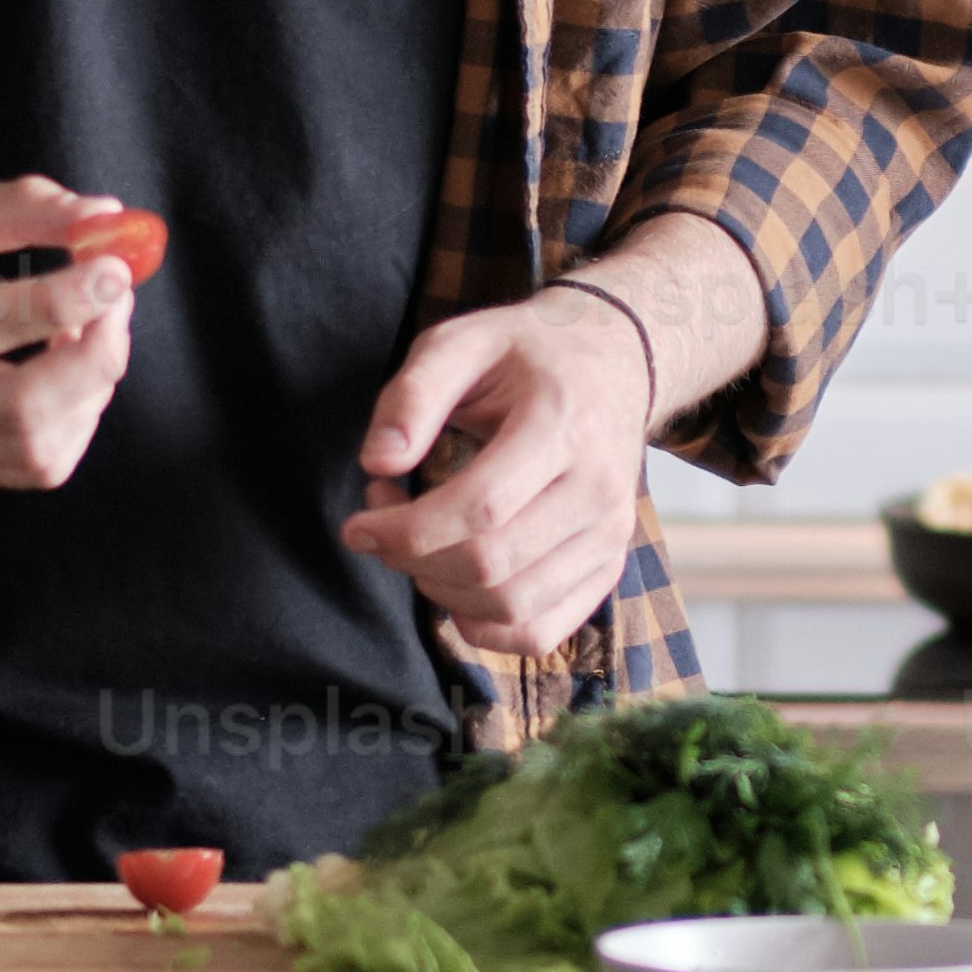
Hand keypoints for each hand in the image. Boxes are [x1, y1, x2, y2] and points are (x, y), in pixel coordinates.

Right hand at [0, 176, 143, 486]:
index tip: (114, 265)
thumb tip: (106, 213)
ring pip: (39, 447)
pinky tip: (62, 367)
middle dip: (96, 354)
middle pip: (20, 407)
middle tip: (114, 299)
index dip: (66, 298)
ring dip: (92, 387)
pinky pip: (36, 464)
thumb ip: (15, 208)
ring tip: (85, 329)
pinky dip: (76, 417)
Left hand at [344, 288, 650, 661]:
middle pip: (491, 565)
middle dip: (413, 560)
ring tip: (417, 546)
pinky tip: (454, 589)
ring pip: (512, 607)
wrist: (615, 362)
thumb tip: (376, 463)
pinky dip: (485, 630)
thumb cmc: (528, 352)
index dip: (404, 532)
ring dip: (441, 593)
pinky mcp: (609, 564)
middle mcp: (598, 488)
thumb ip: (413, 395)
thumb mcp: (464, 340)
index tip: (357, 525)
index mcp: (562, 425)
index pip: (479, 510)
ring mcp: (611, 533)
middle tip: (383, 524)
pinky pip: (542, 630)